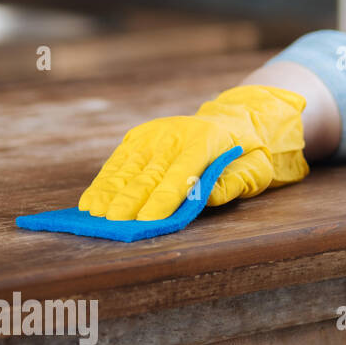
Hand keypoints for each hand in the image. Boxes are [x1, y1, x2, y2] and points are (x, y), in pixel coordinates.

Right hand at [77, 84, 308, 220]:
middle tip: (115, 222)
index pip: (182, 173)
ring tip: (94, 214)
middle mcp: (176, 133)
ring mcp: (155, 133)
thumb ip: (232, 183)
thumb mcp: (254, 169)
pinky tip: (91, 201)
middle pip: (151, 173)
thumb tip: (205, 199)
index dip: (165, 198)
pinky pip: (119, 161)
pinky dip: (104, 182)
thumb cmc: (244, 155)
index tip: (148, 218)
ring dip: (110, 192)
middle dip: (131, 199)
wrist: (232, 122)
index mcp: (208, 140)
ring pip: (129, 167)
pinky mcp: (139, 136)